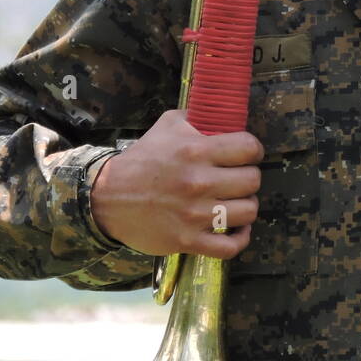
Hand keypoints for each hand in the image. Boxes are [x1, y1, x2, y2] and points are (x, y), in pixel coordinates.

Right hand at [91, 109, 262, 258]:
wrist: (107, 196)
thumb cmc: (143, 158)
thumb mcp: (168, 125)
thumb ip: (200, 118)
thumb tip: (226, 114)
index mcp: (196, 151)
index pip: (249, 149)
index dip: (253, 151)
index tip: (247, 156)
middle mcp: (198, 182)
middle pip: (253, 181)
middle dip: (249, 178)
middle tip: (238, 179)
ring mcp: (194, 214)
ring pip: (248, 212)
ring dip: (246, 206)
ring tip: (235, 201)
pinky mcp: (187, 240)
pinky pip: (230, 247)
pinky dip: (239, 239)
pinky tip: (235, 228)